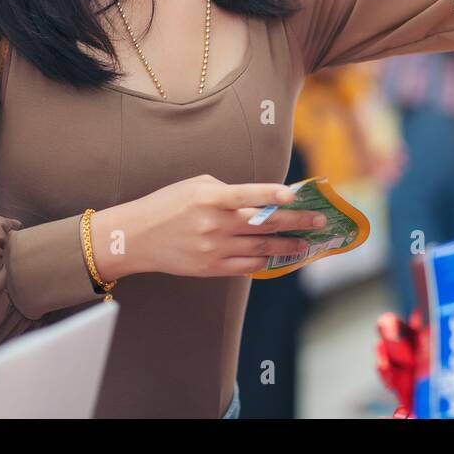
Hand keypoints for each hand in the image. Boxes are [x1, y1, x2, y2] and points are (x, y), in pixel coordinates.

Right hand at [91, 175, 326, 278]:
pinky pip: (246, 266)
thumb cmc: (166, 205)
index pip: (248, 195)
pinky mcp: (210, 268)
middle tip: (319, 221)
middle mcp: (214, 224)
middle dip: (296, 222)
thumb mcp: (194, 186)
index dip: (273, 195)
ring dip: (287, 245)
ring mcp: (213, 248)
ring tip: (305, 243)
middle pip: (264, 224)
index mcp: (209, 198)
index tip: (296, 195)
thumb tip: (258, 200)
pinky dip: (265, 261)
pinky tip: (279, 257)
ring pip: (260, 248)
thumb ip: (226, 190)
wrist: (135, 238)